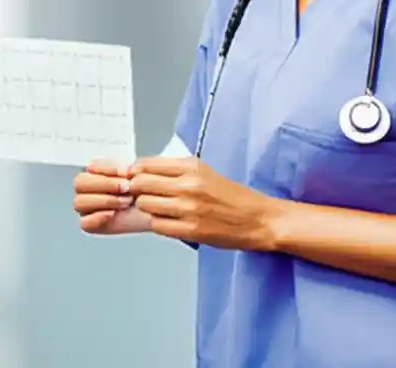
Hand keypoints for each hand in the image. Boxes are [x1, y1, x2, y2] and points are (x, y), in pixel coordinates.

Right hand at [72, 158, 151, 234]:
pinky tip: (112, 214)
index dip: (106, 169)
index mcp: (94, 172)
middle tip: (126, 187)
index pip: (88, 167)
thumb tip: (124, 170)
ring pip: (79, 202)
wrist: (152, 209)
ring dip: (104, 201)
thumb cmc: (143, 192)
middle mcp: (86, 190)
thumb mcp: (137, 174)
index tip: (126, 172)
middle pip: (80, 183)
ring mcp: (86, 208)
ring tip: (125, 202)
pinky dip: (96, 218)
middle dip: (105, 184)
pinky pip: (84, 223)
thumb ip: (126, 169)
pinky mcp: (91, 225)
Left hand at [128, 157, 279, 250]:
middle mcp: (188, 185)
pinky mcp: (191, 230)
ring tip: (159, 209)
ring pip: (145, 205)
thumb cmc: (232, 197)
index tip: (135, 178)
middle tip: (143, 195)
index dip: (135, 172)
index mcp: (191, 167)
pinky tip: (169, 221)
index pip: (145, 165)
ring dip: (147, 208)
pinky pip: (157, 225)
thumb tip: (141, 171)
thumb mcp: (204, 172)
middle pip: (139, 184)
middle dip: (136, 190)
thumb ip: (175, 170)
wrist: (260, 220)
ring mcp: (188, 208)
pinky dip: (158, 224)